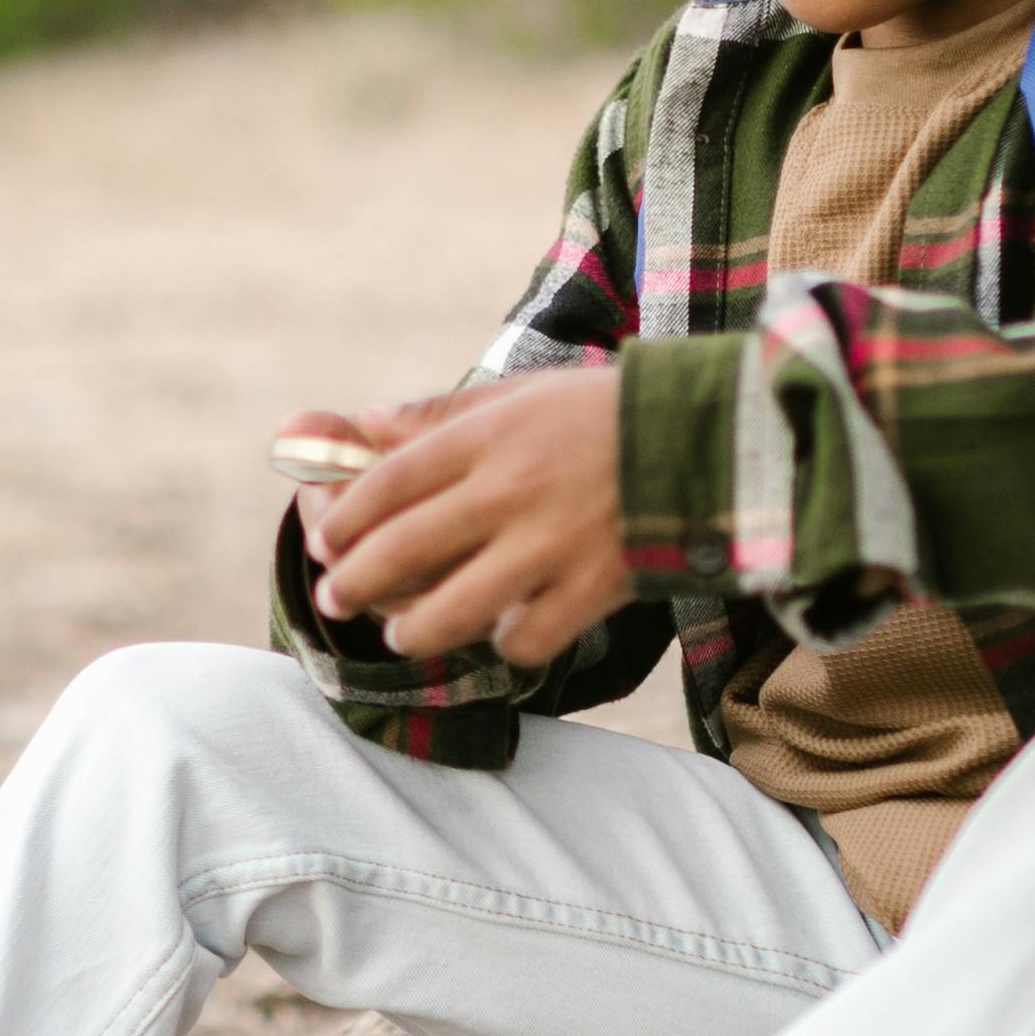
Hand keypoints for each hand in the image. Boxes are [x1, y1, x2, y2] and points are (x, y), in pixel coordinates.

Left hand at [301, 370, 635, 667]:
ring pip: (452, 610)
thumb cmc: (605, 414)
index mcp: (490, 438)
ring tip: (400, 634)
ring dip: (411, 631)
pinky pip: (524, 638)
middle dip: (354, 582)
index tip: (324, 541)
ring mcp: (552, 546)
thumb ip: (442, 414)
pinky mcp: (592, 590)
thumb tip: (367, 423)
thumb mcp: (521, 394)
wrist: (710, 441)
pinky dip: (504, 641)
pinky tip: (500, 629)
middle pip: (404, 550)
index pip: (391, 483)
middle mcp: (512, 492)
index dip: (345, 518)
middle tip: (334, 597)